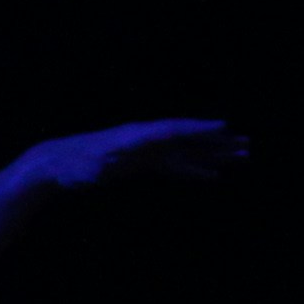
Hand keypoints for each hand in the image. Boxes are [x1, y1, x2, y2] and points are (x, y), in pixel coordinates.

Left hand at [12, 119, 244, 192]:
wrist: (56, 164)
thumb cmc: (71, 165)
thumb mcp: (86, 165)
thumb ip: (103, 162)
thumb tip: (113, 160)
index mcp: (136, 136)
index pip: (173, 130)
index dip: (198, 129)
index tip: (224, 127)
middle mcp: (146, 139)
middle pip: (188, 138)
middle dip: (217, 142)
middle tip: (247, 145)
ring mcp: (146, 151)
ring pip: (186, 151)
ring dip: (213, 155)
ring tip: (240, 158)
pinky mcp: (142, 163)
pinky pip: (175, 166)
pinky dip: (194, 170)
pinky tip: (213, 177)